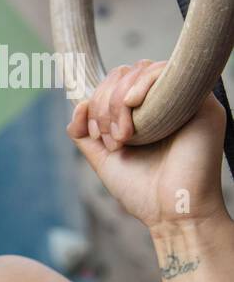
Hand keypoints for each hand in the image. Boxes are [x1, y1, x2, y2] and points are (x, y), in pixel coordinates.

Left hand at [66, 59, 230, 228]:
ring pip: (143, 69)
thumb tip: (78, 103)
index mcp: (146, 113)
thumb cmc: (141, 189)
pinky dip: (143, 83)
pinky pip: (170, 71)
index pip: (117, 82)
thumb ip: (84, 132)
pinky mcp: (203, 103)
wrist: (171, 212)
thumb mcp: (103, 157)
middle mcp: (168, 103)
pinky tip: (132, 104)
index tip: (96, 135)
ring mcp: (186, 100)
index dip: (97, 101)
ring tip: (123, 135)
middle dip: (106, 103)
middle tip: (111, 138)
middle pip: (126, 73)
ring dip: (119, 99)